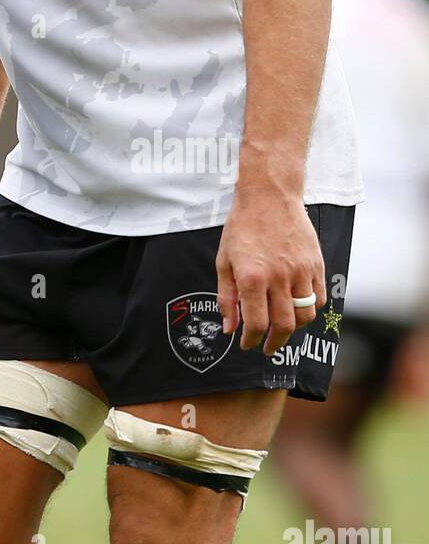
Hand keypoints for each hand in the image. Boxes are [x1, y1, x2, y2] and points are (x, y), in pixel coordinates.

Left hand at [216, 187, 324, 355]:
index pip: (256, 324)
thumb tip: (229, 328)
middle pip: (284, 326)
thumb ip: (226, 297)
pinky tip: (296, 307)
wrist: (270, 196)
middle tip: (266, 347)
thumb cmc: (242, 227)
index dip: (251, 340)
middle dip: (274, 343)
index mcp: (252, 277)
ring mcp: (301, 271)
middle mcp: (279, 278)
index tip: (247, 344)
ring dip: (293, 329)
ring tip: (281, 328)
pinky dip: (309, 309)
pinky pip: (319, 299)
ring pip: (305, 316)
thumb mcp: (224, 260)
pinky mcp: (317, 265)